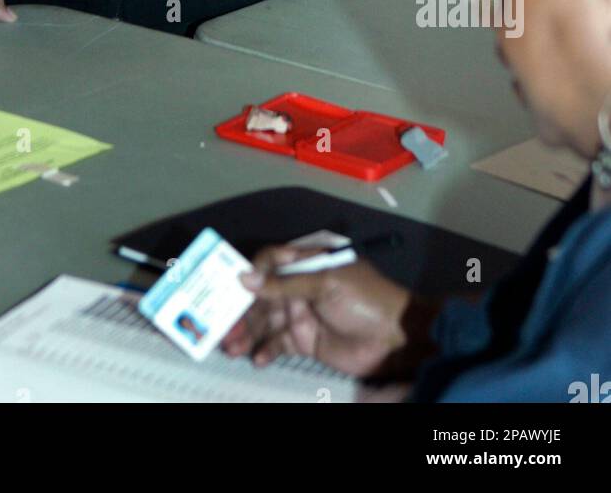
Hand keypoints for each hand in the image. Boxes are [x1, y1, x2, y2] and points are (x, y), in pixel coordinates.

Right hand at [222, 245, 421, 378]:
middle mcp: (299, 288)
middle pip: (262, 295)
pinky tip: (257, 358)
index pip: (271, 261)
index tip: (233, 286)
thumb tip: (245, 277)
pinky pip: (279, 344)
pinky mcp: (306, 341)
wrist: (396, 339)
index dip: (252, 271)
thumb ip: (286, 283)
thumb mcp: (326, 284)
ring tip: (231, 347)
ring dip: (247, 332)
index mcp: (306, 264)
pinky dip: (266, 350)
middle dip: (241, 310)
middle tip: (222, 327)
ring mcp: (302, 315)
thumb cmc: (365, 299)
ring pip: (265, 321)